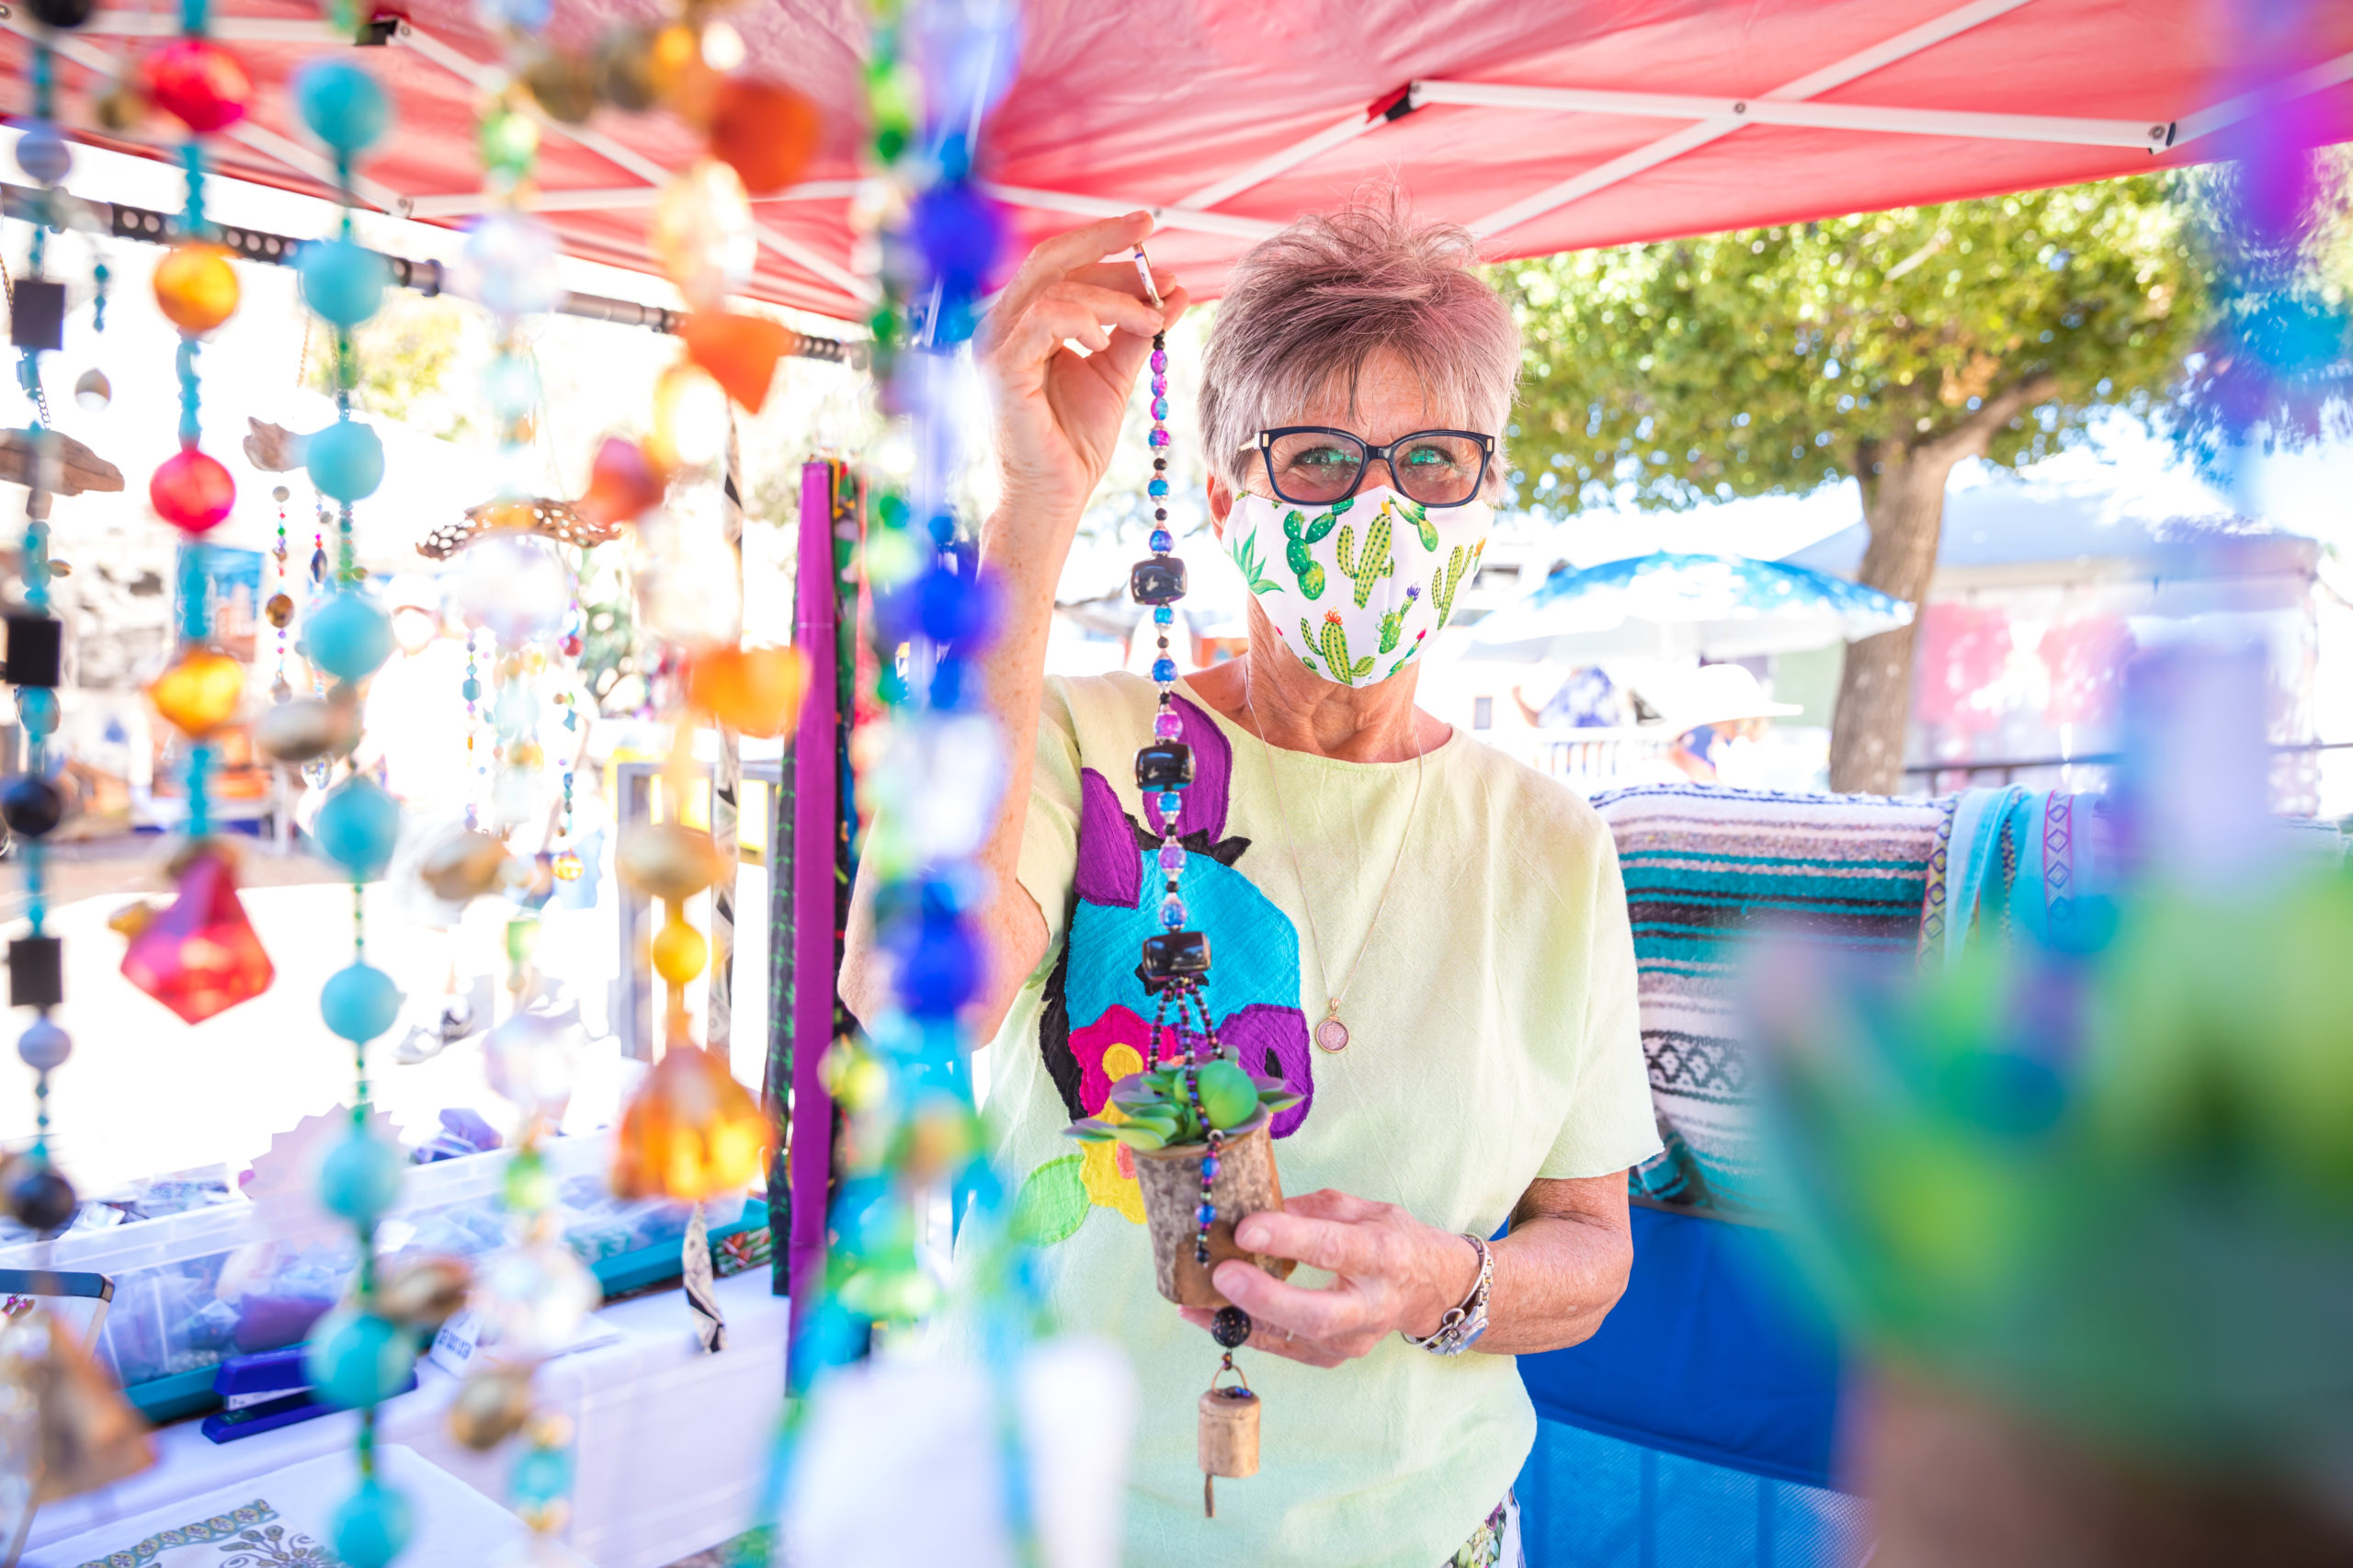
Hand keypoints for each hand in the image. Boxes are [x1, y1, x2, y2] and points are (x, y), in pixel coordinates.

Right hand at [980, 212, 1189, 546]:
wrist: (1053, 496)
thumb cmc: (1074, 443)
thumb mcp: (1115, 374)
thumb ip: (1136, 330)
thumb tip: (1175, 291)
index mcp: (1023, 323)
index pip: (1063, 266)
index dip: (1106, 248)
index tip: (1150, 237)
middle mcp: (1002, 326)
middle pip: (1050, 258)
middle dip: (1103, 240)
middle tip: (1149, 227)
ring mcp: (995, 344)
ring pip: (1056, 287)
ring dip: (1114, 297)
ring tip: (1151, 322)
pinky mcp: (1001, 367)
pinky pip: (1044, 317)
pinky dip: (1084, 319)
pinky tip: (1107, 342)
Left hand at [1178, 1190, 1481, 1367]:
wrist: (1432, 1290)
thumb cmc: (1394, 1240)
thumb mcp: (1365, 1209)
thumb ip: (1313, 1208)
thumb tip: (1257, 1207)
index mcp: (1383, 1255)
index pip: (1332, 1248)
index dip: (1287, 1239)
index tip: (1245, 1229)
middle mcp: (1371, 1304)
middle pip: (1316, 1314)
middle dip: (1265, 1297)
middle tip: (1222, 1276)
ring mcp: (1354, 1339)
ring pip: (1294, 1338)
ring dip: (1241, 1319)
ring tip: (1194, 1301)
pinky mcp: (1334, 1357)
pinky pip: (1283, 1349)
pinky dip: (1243, 1332)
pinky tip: (1206, 1317)